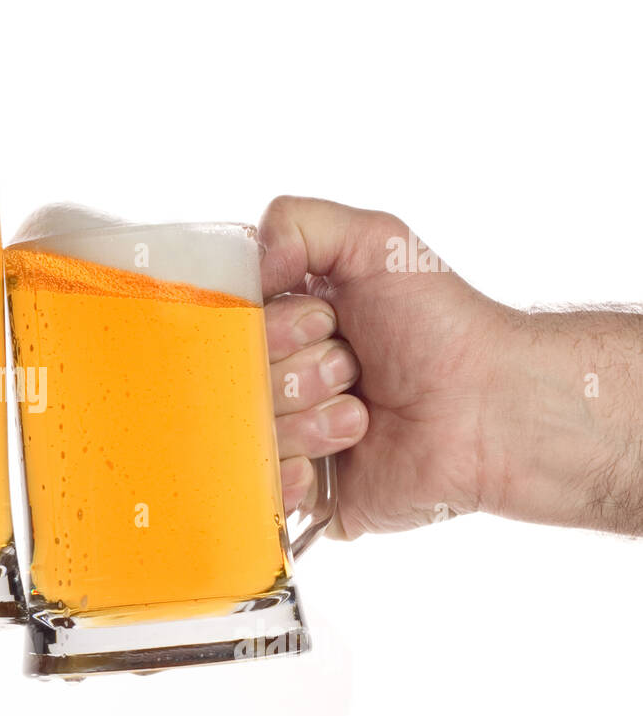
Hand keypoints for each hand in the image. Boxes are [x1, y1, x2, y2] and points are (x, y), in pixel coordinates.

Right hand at [262, 196, 514, 538]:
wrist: (491, 408)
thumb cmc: (442, 326)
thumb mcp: (374, 242)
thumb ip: (297, 222)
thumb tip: (251, 264)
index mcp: (282, 324)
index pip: (224, 328)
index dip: (267, 326)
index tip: (321, 322)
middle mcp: (277, 378)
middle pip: (232, 382)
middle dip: (297, 372)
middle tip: (351, 367)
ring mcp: (286, 437)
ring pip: (247, 434)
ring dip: (309, 421)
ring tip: (362, 415)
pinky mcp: (302, 493)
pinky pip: (260, 488)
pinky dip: (295, 472)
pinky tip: (340, 457)